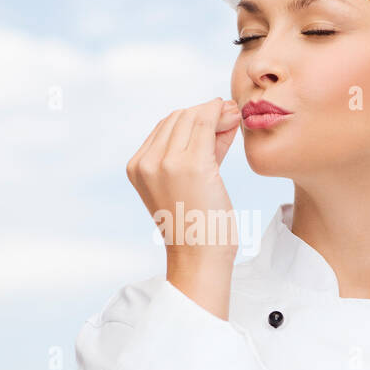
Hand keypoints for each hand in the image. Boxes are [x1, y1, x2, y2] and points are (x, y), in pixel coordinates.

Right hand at [126, 98, 242, 260]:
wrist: (199, 258)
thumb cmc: (198, 226)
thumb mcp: (189, 182)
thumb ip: (200, 150)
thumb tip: (220, 115)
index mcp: (136, 167)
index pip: (164, 127)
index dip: (192, 117)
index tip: (217, 116)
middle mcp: (145, 163)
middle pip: (176, 118)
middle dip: (204, 112)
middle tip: (229, 112)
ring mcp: (165, 163)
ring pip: (191, 118)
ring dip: (214, 112)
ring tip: (233, 115)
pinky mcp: (190, 165)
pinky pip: (205, 124)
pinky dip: (219, 114)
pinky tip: (232, 116)